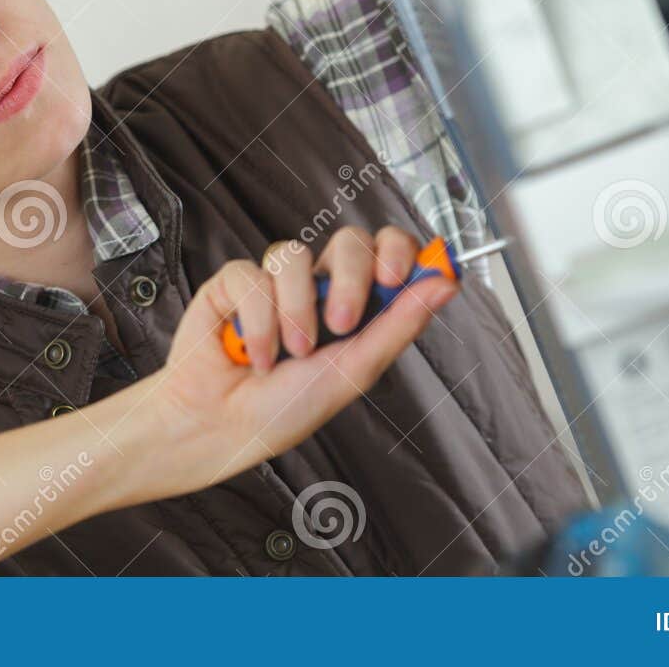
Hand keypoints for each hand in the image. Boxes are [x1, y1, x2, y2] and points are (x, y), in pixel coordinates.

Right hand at [142, 226, 457, 499]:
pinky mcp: (232, 284)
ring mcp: (273, 283)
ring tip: (289, 354)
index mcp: (353, 305)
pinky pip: (250, 276)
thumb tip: (448, 283)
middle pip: (347, 241)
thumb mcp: (354, 371)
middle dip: (349, 279)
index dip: (395, 250)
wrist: (220, 428)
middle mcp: (315, 287)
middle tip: (341, 323)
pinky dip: (256, 321)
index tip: (395, 277)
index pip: (385, 251)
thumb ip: (399, 324)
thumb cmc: (284, 409)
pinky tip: (254, 353)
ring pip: (293, 255)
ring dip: (295, 312)